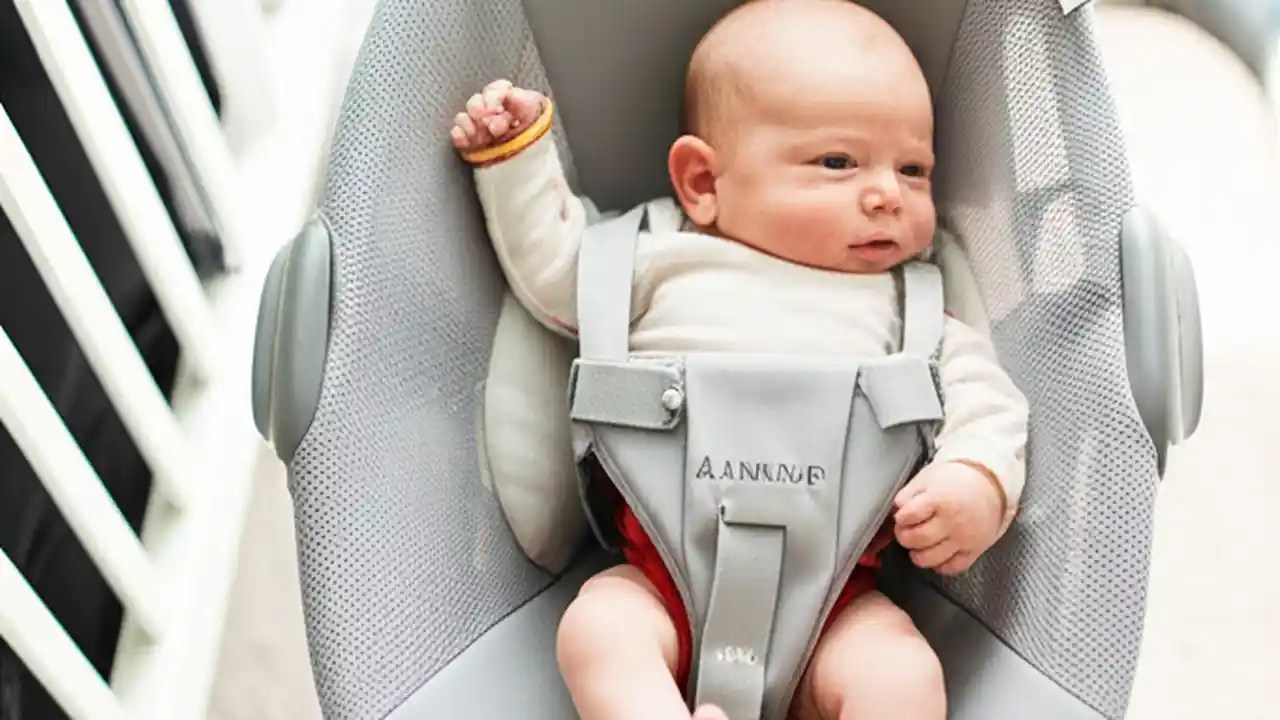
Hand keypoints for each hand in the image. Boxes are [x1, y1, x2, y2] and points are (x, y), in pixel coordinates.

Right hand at [451, 79, 546, 151]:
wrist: (529, 173)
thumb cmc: (535, 143)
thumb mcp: (536, 116)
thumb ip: (524, 100)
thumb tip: (510, 94)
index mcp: (508, 104)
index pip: (495, 89)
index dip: (493, 95)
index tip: (497, 109)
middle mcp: (491, 114)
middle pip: (477, 101)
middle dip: (482, 111)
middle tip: (494, 129)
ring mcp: (479, 129)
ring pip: (463, 116)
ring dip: (470, 124)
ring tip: (482, 138)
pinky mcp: (469, 144)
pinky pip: (456, 133)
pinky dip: (460, 135)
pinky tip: (468, 141)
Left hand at [892, 461, 1005, 575]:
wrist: (990, 483)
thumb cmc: (955, 479)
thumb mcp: (927, 478)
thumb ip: (907, 495)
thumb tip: (894, 512)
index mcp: (939, 499)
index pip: (908, 517)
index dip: (900, 518)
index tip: (903, 516)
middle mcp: (953, 521)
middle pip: (917, 539)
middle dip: (905, 537)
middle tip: (907, 530)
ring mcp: (964, 538)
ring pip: (931, 559)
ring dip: (918, 554)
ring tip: (920, 543)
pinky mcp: (975, 550)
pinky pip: (952, 568)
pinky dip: (940, 565)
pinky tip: (937, 553)